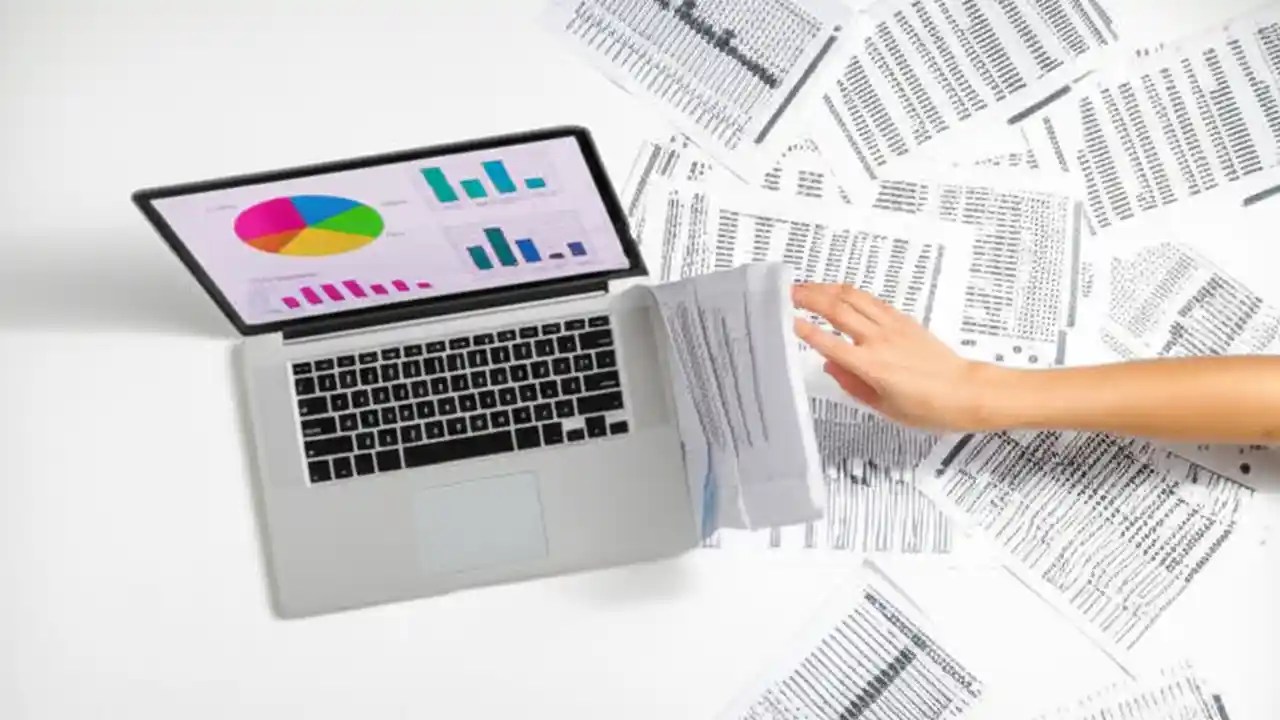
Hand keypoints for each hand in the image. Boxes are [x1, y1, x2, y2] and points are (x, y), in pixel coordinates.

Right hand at [792, 283, 1000, 431]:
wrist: (965, 392)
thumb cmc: (928, 407)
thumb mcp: (883, 407)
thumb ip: (852, 384)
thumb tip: (830, 365)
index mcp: (871, 367)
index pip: (830, 344)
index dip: (806, 331)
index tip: (787, 321)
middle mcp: (879, 341)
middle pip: (838, 310)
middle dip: (810, 297)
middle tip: (789, 293)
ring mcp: (892, 327)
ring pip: (854, 297)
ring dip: (827, 289)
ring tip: (808, 287)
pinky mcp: (903, 320)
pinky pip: (871, 301)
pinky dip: (851, 293)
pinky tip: (839, 292)